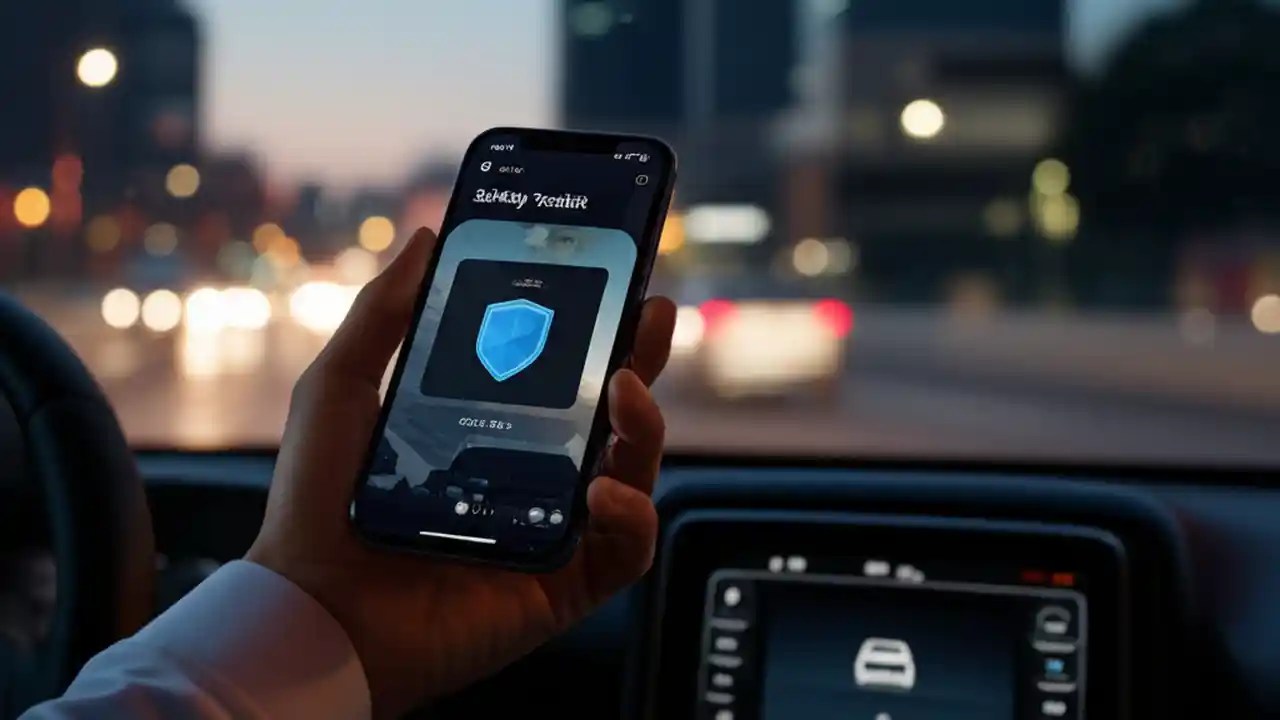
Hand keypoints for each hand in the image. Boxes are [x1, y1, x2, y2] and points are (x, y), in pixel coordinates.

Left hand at [247, 228, 675, 717]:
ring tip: (623, 394)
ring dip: (646, 427)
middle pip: (611, 413)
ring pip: (634, 472)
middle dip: (642, 360)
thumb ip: (383, 312)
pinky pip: (626, 549)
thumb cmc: (319, 500)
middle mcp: (532, 474)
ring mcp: (553, 528)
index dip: (596, 326)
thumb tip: (425, 239)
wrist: (314, 605)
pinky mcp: (563, 582)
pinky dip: (630, 516)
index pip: (561, 370)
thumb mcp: (342, 385)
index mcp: (492, 427)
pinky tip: (599, 492)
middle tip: (650, 316)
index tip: (616, 280)